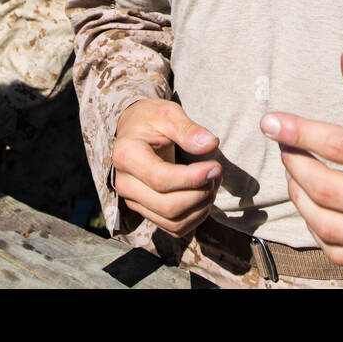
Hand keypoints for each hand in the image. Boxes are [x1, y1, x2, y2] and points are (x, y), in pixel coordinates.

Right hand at [112, 98, 221, 236]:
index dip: (192, 179)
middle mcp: (125, 184)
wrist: (135, 131)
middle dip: (201, 193)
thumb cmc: (151, 119)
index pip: (160, 179)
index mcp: (127, 155)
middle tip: (216, 171)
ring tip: (212, 182)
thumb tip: (210, 144)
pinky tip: (204, 195)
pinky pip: (175, 228)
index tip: (215, 167)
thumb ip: (188, 129)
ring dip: (201, 206)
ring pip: (173, 221)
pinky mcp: (145, 212)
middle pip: (168, 206)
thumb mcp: (168, 113)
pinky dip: (196, 217)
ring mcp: (134, 201)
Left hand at [262, 49, 342, 270]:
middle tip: (284, 145)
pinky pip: (339, 251)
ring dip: (299, 196)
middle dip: (294, 163)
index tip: (272, 122)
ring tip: (296, 171)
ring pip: (327, 224)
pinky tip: (313, 202)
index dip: (299, 132)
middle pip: (326, 190)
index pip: (340, 147)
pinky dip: (316, 227)